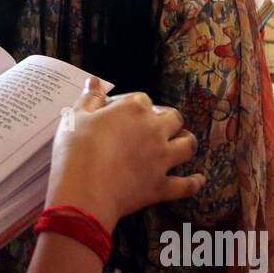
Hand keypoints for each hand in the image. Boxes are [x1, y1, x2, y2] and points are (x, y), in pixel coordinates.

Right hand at [47, 79, 203, 229]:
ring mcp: (161, 159)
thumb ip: (89, 98)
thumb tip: (94, 82)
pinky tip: (198, 180)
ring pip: (187, 146)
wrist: (85, 190)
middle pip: (173, 117)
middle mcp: (154, 131)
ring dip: (186, 142)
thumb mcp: (75, 118)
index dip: (130, 105)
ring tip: (181, 143)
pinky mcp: (162, 186)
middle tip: (156, 125)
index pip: (141, 99)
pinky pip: (186, 185)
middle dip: (167, 119)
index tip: (118, 113)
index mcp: (133, 110)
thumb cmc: (76, 151)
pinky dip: (194, 182)